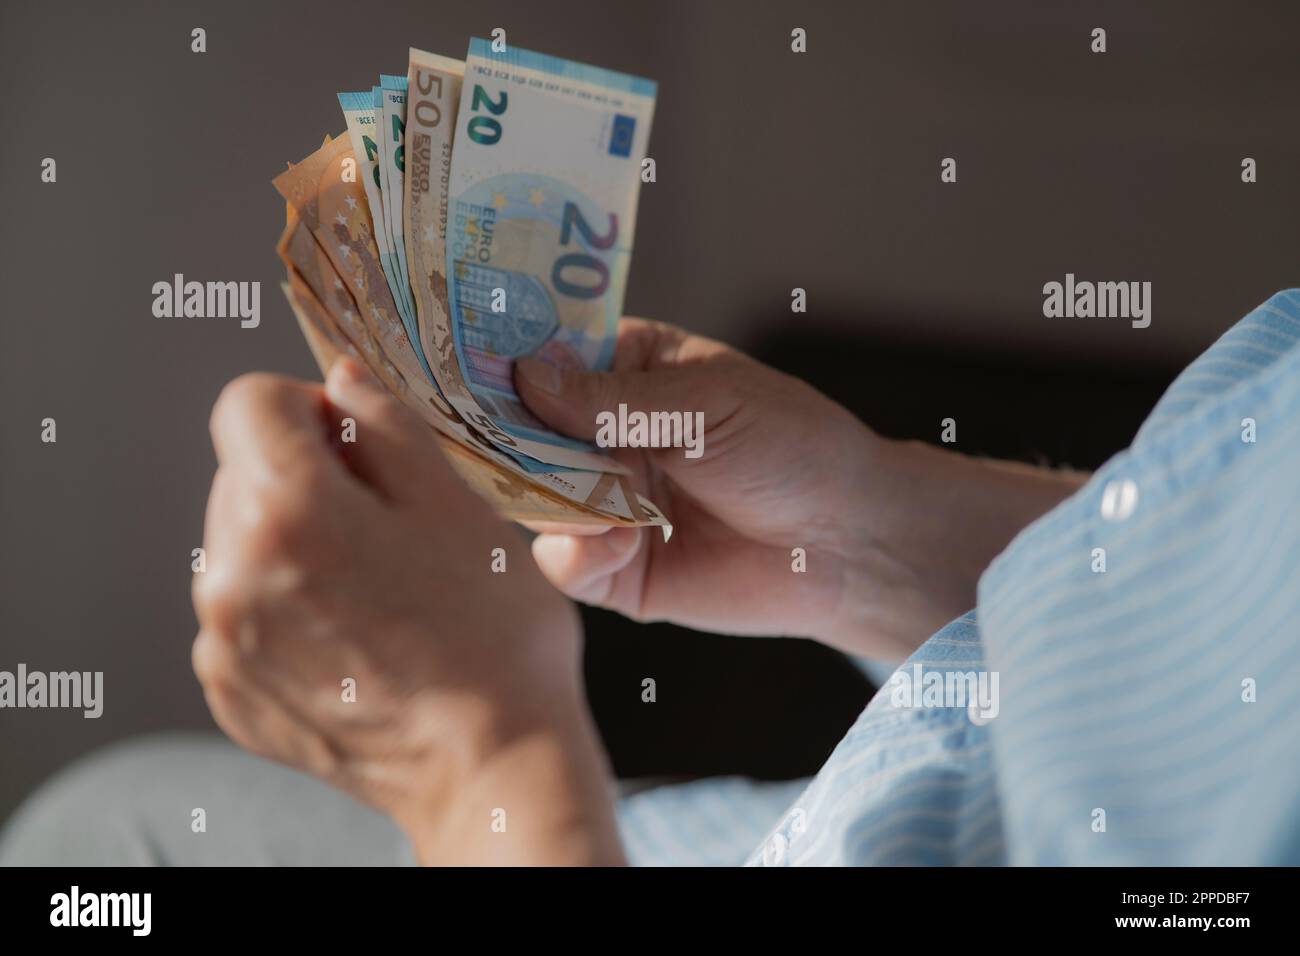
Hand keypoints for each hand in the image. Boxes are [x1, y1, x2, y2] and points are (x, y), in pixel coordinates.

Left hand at [191, 359, 621, 863]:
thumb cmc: (490, 638)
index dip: (311, 408)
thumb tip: (342, 381)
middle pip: (243, 474)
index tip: (360, 447)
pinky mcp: (232, 689)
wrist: (489, 768)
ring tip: (379, 590)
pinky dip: (288, 607)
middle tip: (389, 526)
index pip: (248, 402)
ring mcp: (223, 640)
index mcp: (286, 510)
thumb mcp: (457, 503)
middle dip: (306, 479)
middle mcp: (230, 574)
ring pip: (243, 544)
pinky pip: (244, 612)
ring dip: (296, 544)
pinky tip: (357, 635)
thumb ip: (386, 423)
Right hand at [516, 319, 1088, 658]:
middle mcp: (603, 435)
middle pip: (519, 432)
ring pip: (530, 499)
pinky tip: (621, 543)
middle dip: (507, 439)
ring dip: (549, 500)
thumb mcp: (704, 405)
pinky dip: (578, 553)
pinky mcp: (617, 570)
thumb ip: (613, 401)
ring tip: (600, 503)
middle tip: (493, 440)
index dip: (500, 359)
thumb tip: (524, 374)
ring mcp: (605, 502)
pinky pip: (565, 561)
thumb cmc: (791, 447)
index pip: (541, 357)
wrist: (846, 542)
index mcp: (624, 372)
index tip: (460, 362)